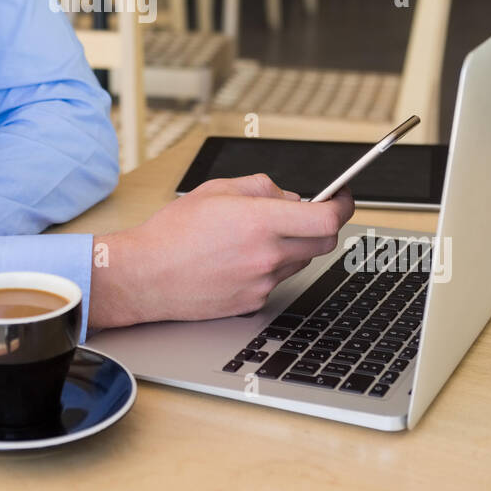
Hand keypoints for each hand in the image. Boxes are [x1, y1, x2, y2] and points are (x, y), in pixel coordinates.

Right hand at [90, 173, 354, 328]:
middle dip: (321, 226)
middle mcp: (267, 255)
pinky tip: (238, 260)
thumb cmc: (173, 232)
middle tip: (304, 215)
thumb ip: (260, 187)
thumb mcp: (216, 190)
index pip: (327, 218)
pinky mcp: (254, 302)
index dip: (344, 206)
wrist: (146, 276)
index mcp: (260, 222)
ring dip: (292, 246)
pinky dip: (269, 267)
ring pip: (300, 262)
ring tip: (254, 237)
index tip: (343, 198)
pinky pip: (276, 280)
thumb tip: (289, 195)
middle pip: (323, 243)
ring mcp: (263, 282)